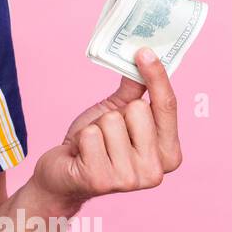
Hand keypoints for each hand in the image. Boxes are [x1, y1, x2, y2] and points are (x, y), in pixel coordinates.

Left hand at [33, 47, 183, 208]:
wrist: (62, 176)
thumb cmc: (94, 145)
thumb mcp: (117, 114)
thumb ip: (136, 91)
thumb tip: (145, 54)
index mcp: (169, 154)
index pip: (167, 106)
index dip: (157, 76)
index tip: (145, 50)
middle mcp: (156, 171)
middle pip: (138, 109)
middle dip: (114, 114)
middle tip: (104, 135)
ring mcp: (130, 179)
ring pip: (111, 121)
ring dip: (95, 129)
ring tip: (91, 147)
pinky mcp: (101, 181)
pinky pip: (90, 135)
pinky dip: (80, 140)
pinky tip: (81, 156)